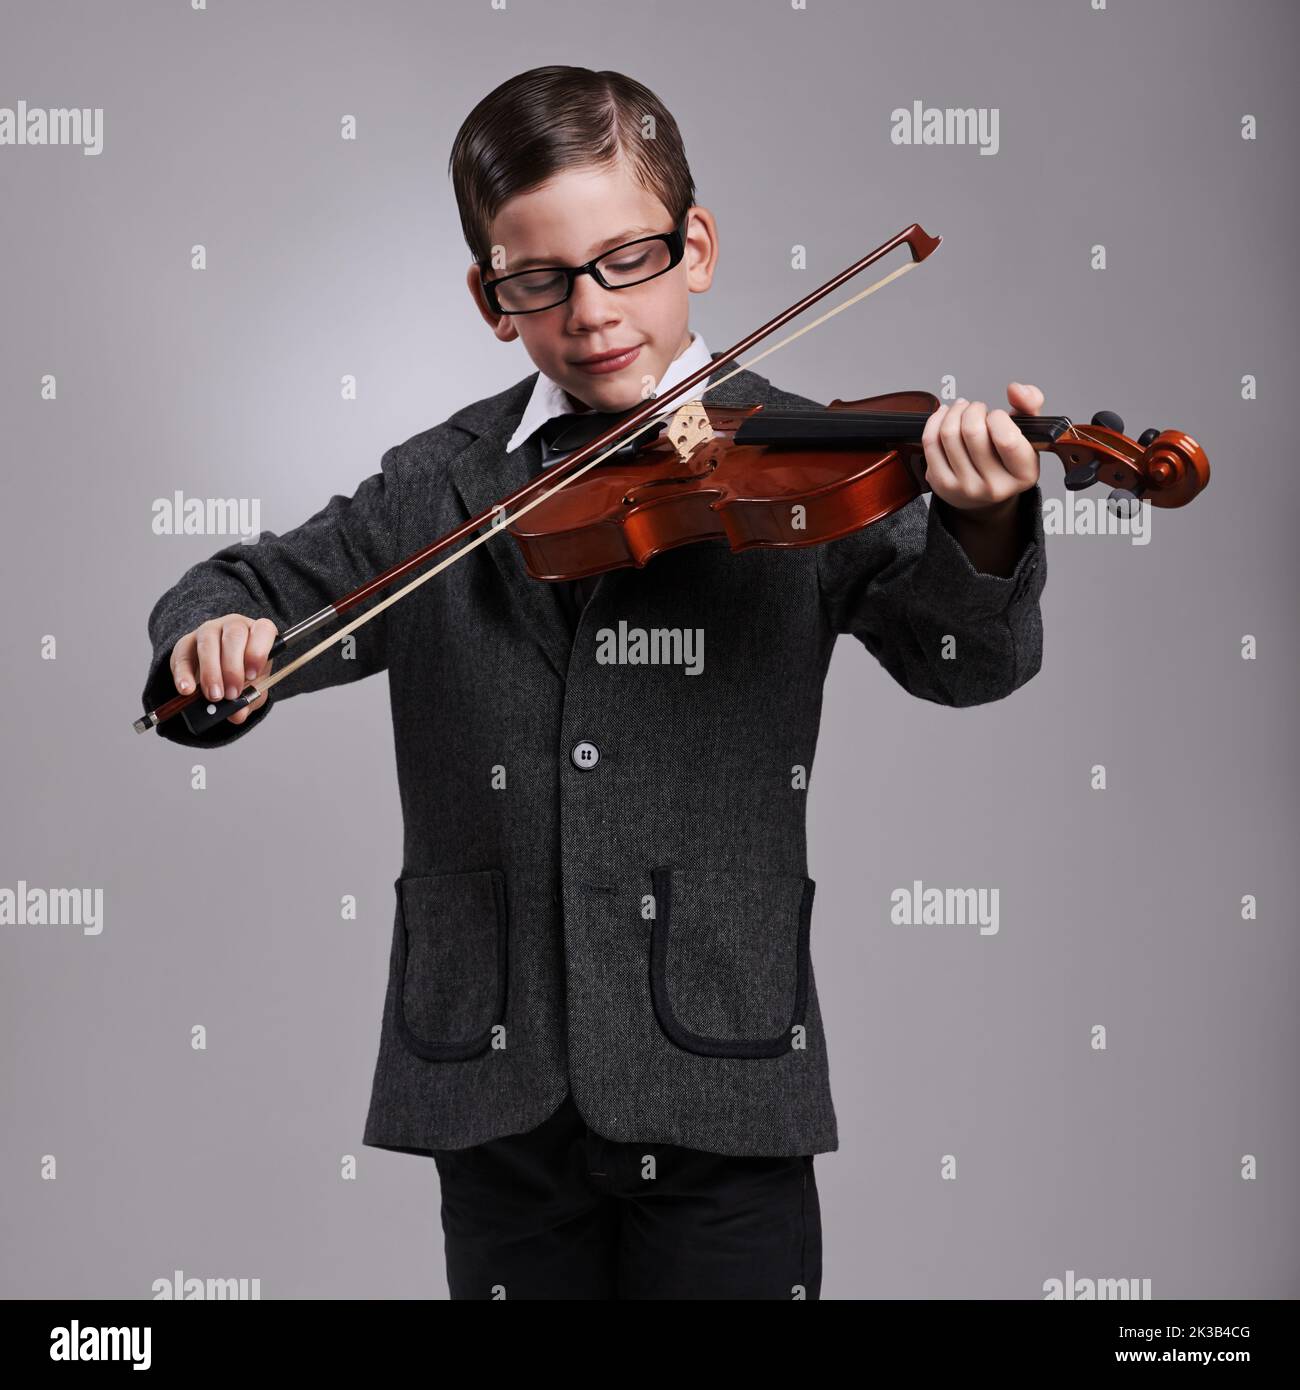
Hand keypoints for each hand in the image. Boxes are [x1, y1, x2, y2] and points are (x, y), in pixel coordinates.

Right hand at [170, 614, 276, 725]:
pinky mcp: (186, 642)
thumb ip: (249, 700)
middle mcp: (234, 626)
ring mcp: (209, 630)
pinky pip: (183, 654)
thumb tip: (237, 714)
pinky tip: (187, 690)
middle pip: (234, 636)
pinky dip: (183, 674)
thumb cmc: (244, 675)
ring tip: (213, 696)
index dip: (258, 651)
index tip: (253, 675)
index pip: (263, 630)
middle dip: (232, 668)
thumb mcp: (253, 689)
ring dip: (210, 672)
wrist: (222, 672)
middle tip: (230, 694)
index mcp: (258, 633)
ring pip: (208, 643)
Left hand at [921, 382, 1042, 520]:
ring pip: (949, 434)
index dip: (997, 417)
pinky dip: (936, 420)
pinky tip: (945, 415)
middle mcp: (995, 487)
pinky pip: (931, 442)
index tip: (997, 415)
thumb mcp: (1028, 433)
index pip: (1006, 439)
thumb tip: (1016, 388)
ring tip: (962, 409)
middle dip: (973, 409)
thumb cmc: (1006, 458)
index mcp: (1023, 474)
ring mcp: (965, 488)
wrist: (984, 496)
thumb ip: (1030, 405)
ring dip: (955, 411)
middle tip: (977, 409)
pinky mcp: (941, 484)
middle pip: (972, 432)